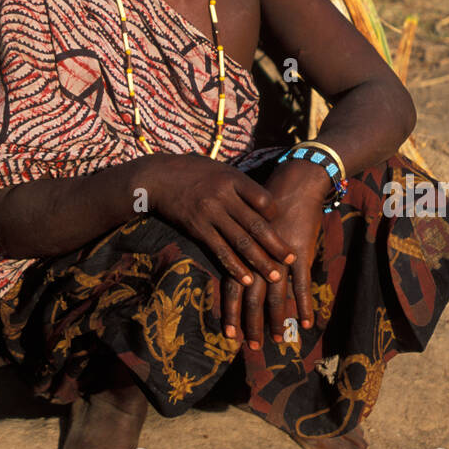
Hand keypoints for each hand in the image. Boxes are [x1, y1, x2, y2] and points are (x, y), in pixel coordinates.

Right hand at [145, 153, 296, 288]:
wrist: (157, 177)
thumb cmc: (191, 172)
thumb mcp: (219, 169)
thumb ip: (239, 183)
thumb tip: (264, 201)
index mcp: (232, 178)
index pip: (264, 200)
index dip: (276, 214)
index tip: (281, 224)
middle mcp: (223, 196)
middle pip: (257, 224)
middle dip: (276, 245)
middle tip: (291, 260)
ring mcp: (210, 213)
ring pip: (241, 242)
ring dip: (260, 261)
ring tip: (274, 276)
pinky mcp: (197, 228)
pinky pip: (219, 250)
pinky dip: (234, 266)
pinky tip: (246, 279)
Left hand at [222, 159, 327, 342]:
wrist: (296, 181)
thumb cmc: (269, 201)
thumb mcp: (248, 222)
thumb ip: (243, 247)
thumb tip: (238, 272)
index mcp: (243, 249)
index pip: (232, 285)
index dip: (231, 311)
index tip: (229, 334)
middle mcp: (258, 255)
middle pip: (252, 297)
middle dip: (251, 323)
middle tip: (251, 347)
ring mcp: (280, 255)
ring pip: (276, 295)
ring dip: (276, 320)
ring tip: (275, 340)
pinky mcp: (301, 252)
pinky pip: (303, 284)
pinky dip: (305, 305)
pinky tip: (306, 323)